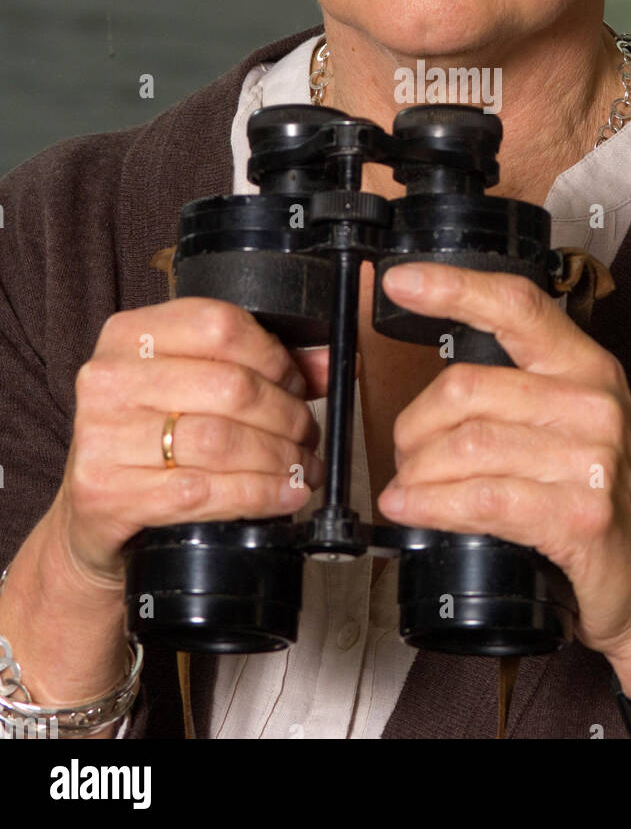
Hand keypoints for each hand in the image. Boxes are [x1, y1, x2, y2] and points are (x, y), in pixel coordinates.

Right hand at [58, 297, 330, 586]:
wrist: (91, 516)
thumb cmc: (148, 439)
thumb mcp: (190, 387)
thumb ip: (260, 366)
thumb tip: (329, 362)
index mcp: (130, 335)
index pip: (219, 324)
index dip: (273, 355)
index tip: (297, 382)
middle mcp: (109, 379)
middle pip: (230, 386)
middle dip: (286, 414)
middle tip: (307, 433)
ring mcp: (103, 437)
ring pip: (221, 441)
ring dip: (279, 458)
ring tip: (303, 467)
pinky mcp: (108, 493)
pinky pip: (204, 492)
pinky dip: (258, 494)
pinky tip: (284, 495)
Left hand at [377, 261, 630, 686]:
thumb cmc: (613, 508)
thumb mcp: (581, 429)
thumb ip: (527, 393)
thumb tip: (444, 385)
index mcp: (589, 368)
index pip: (517, 305)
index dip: (453, 287)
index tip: (401, 281)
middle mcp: (593, 403)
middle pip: (467, 387)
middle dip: (415, 426)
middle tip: (404, 455)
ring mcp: (592, 459)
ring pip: (466, 444)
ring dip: (417, 473)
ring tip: (407, 489)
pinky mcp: (581, 515)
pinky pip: (482, 498)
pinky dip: (433, 506)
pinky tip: (413, 510)